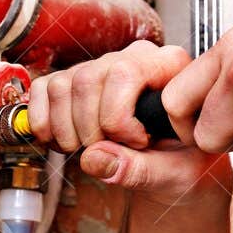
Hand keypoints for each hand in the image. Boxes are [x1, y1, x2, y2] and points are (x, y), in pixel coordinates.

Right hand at [27, 41, 231, 204]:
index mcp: (170, 67)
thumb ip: (141, 169)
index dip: (119, 119)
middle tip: (108, 154)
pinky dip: (44, 122)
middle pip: (87, 80)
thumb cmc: (188, 163)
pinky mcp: (76, 81)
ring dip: (66, 130)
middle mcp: (134, 58)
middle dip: (90, 129)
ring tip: (88, 151)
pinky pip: (44, 89)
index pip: (124, 74)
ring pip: (63, 86)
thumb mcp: (179, 174)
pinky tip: (64, 142)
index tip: (137, 145)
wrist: (177, 166)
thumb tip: (95, 159)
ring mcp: (102, 67)